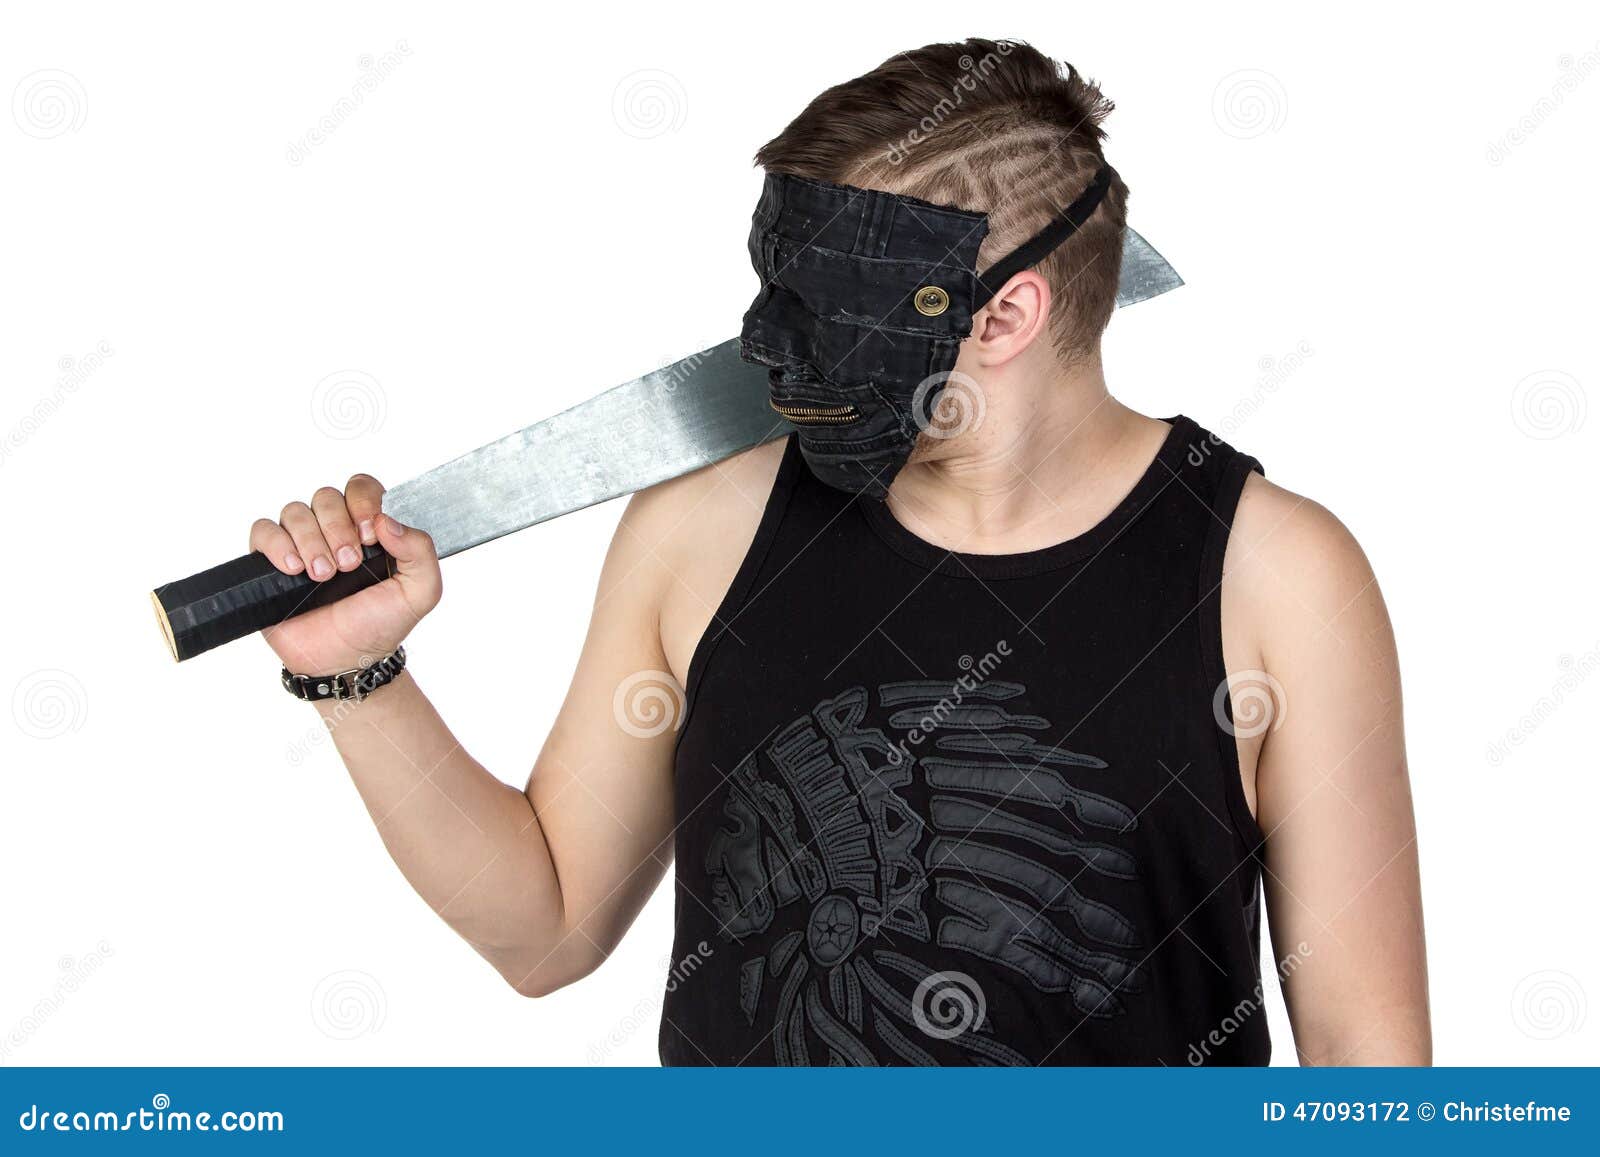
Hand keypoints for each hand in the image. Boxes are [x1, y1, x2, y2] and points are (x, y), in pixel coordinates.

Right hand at [248, 474, 441, 674]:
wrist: (345, 660)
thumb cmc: (380, 624)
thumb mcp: (421, 591)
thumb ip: (420, 550)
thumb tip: (386, 521)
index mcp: (370, 528)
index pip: (362, 487)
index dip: (363, 502)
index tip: (369, 535)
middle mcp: (334, 529)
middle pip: (326, 496)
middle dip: (338, 528)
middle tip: (348, 565)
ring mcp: (301, 544)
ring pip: (295, 511)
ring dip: (310, 541)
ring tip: (323, 575)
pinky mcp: (271, 562)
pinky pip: (263, 531)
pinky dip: (277, 545)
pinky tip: (294, 570)